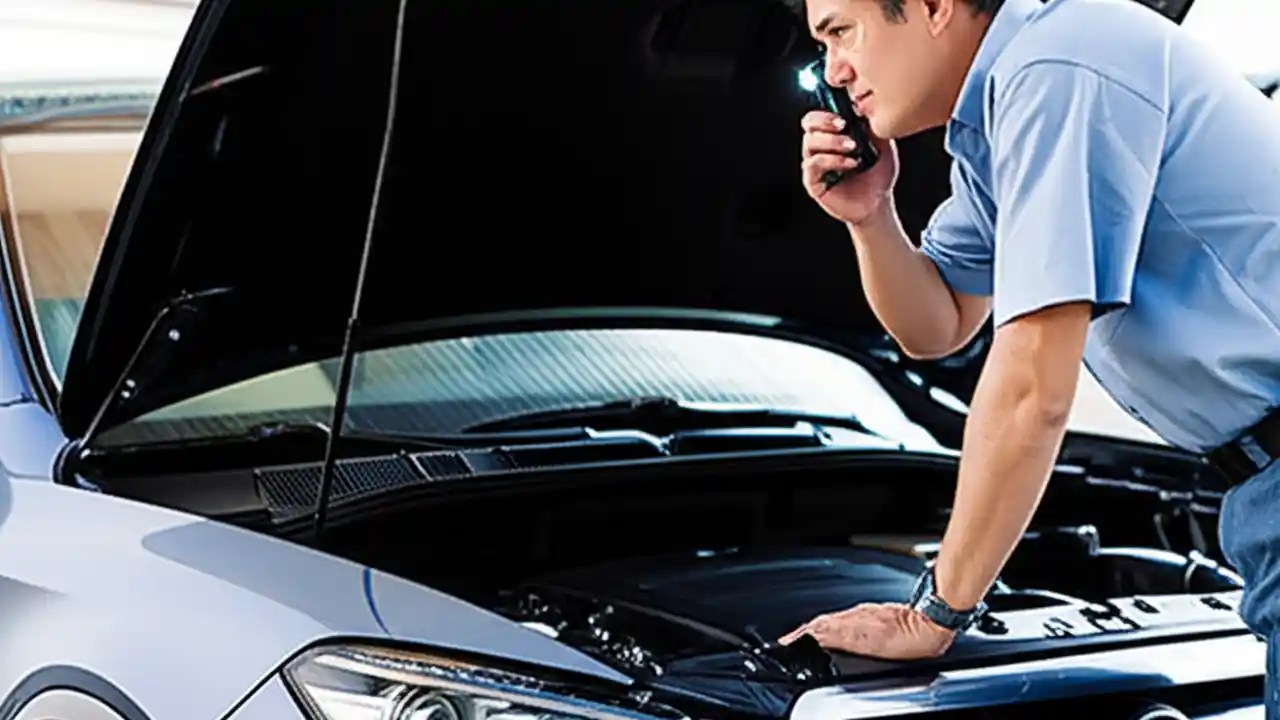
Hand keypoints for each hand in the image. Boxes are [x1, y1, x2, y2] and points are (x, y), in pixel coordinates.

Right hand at [777, 602, 954, 659]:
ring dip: (818, 627)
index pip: (818, 628)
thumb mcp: (872, 643)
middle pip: (823, 622)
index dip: (801, 636)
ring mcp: (868, 614)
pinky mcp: (878, 614)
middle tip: (792, 639)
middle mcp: (858, 616)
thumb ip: (843, 639)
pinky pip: (849, 618)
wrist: (935, 620)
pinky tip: (840, 631)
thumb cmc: (912, 636)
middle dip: (805, 631)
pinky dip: (836, 625)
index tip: (788, 642)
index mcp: (853, 624)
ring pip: (835, 619)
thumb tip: (817, 634)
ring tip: (808, 635)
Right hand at [800, 110, 898, 224]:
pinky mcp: (812, 182)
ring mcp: (814, 164)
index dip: (827, 110)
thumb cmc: (878, 173)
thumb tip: (863, 105)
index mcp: (832, 135)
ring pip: (810, 142)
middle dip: (825, 121)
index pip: (818, 115)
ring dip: (832, 141)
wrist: (879, 202)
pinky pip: (814, 164)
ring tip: (853, 147)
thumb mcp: (881, 142)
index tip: (846, 113)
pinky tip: (850, 163)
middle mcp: (819, 147)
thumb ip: (871, 124)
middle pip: (808, 124)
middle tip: (844, 125)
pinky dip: (833, 160)